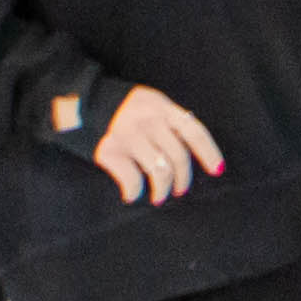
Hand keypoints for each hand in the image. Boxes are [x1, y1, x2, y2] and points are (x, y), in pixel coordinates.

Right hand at [87, 84, 224, 204]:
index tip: (218, 171)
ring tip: (159, 197)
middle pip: (178, 157)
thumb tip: (194, 150)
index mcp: (163, 108)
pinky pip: (132, 179)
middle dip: (182, 179)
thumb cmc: (124, 108)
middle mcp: (149, 121)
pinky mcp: (110, 150)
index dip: (209, 153)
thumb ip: (171, 121)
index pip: (195, 132)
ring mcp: (130, 135)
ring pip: (159, 171)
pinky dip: (134, 192)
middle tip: (180, 189)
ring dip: (162, 190)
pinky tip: (132, 195)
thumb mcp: (151, 104)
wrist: (82, 103)